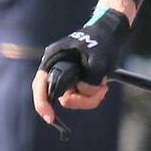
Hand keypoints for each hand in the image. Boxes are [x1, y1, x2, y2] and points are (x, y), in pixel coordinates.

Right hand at [32, 7, 129, 124]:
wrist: (110, 33)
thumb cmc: (101, 41)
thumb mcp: (99, 60)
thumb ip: (90, 80)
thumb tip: (84, 92)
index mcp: (53, 60)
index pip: (40, 86)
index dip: (42, 104)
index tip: (50, 118)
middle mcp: (56, 69)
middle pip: (60, 97)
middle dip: (81, 99)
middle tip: (101, 91)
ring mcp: (66, 76)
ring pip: (72, 99)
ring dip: (90, 98)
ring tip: (104, 86)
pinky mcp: (76, 81)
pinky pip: (80, 96)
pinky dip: (92, 95)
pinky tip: (103, 86)